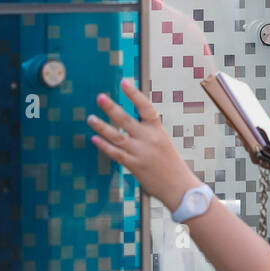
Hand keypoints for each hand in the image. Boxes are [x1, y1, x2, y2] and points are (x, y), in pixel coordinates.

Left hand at [88, 79, 201, 210]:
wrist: (180, 187)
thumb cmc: (171, 164)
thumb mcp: (163, 142)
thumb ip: (147, 132)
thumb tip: (129, 123)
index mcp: (157, 130)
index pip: (145, 107)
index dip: (134, 94)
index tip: (123, 83)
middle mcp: (148, 138)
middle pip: (126, 120)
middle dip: (111, 108)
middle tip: (100, 97)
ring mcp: (140, 152)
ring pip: (116, 136)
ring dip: (101, 126)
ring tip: (90, 118)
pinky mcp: (134, 165)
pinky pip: (115, 153)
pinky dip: (104, 145)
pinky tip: (94, 138)